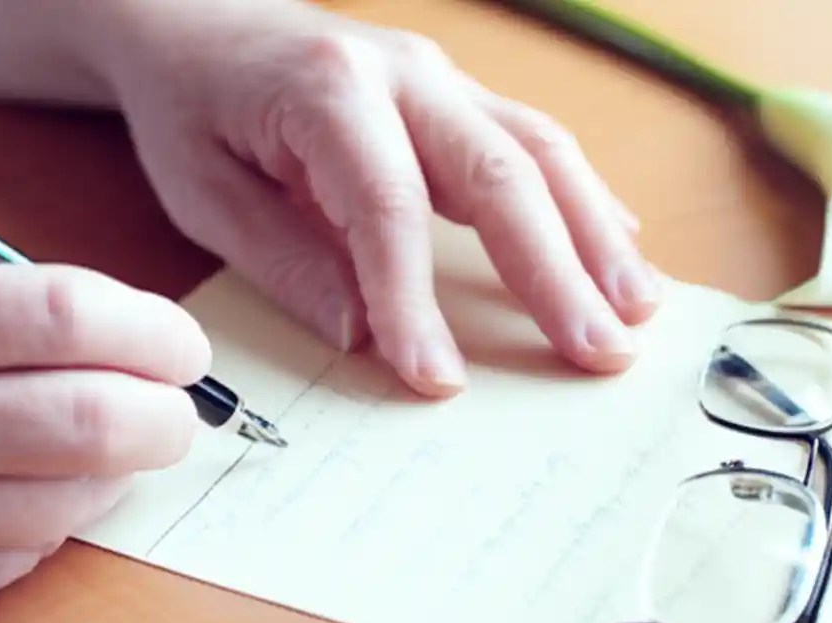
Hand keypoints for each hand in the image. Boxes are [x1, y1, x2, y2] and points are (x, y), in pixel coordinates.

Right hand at [0, 265, 209, 617]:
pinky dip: (56, 519)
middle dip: (167, 418)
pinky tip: (31, 491)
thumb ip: (10, 316)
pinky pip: (28, 552)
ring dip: (118, 474)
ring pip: (75, 499)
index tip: (185, 348)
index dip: (154, 332)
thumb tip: (148, 349)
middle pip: (92, 421)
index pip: (68, 315)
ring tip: (104, 449)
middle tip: (176, 413)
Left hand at [85, 0, 664, 397]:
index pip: (388, 206)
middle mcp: (402, 74)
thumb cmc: (192, 109)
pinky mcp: (458, 94)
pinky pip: (534, 142)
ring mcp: (441, 78)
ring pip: (540, 150)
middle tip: (602, 351)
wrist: (196, 22)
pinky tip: (619, 245)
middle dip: (557, 269)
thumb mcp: (205, 193)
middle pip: (500, 171)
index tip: (438, 379)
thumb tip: (364, 336)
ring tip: (639, 308)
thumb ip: (286, 261)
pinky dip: (582, 198)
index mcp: (326, 92)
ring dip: (596, 233)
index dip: (417, 298)